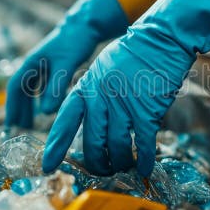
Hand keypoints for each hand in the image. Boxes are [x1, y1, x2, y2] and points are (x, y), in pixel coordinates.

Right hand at [5, 0, 127, 127]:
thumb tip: (45, 113)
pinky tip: (47, 109)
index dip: (11, 107)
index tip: (10, 124)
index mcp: (31, 63)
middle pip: (21, 90)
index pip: (15, 88)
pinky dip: (42, 99)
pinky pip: (43, 86)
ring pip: (31, 90)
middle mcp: (34, 65)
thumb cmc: (74, 42)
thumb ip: (55, 87)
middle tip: (17, 130)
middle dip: (18, 110)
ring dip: (29, 106)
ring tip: (29, 124)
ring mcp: (44, 66)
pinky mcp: (55, 67)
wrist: (86, 25)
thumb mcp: (65, 65)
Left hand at [43, 0, 209, 175]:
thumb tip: (92, 122)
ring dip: (120, 163)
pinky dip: (143, 160)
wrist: (161, 38)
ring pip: (116, 147)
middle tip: (101, 171)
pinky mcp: (147, 111)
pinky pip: (142, 144)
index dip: (56, 146)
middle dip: (97, 163)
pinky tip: (144, 169)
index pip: (65, 122)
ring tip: (124, 168)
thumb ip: (94, 94)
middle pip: (92, 142)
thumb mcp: (102, 68)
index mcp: (86, 88)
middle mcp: (101, 99)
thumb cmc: (133, 53)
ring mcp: (124, 106)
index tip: (48, 166)